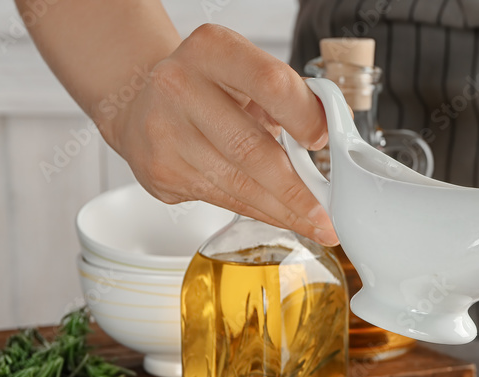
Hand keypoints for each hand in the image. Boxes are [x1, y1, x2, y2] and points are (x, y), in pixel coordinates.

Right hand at [98, 24, 334, 244]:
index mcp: (212, 50)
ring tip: (315, 224)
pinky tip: (283, 218)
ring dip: (284, 211)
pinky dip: (261, 213)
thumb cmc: (210, 89)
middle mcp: (179, 86)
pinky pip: (223, 200)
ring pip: (238, 184)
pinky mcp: (161, 170)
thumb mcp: (249, 75)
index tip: (325, 143)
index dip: (305, 118)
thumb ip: (291, 97)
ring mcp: (164, 131)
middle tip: (327, 214)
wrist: (143, 102)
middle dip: (297, 190)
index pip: (271, 84)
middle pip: (252, 148)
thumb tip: (334, 135)